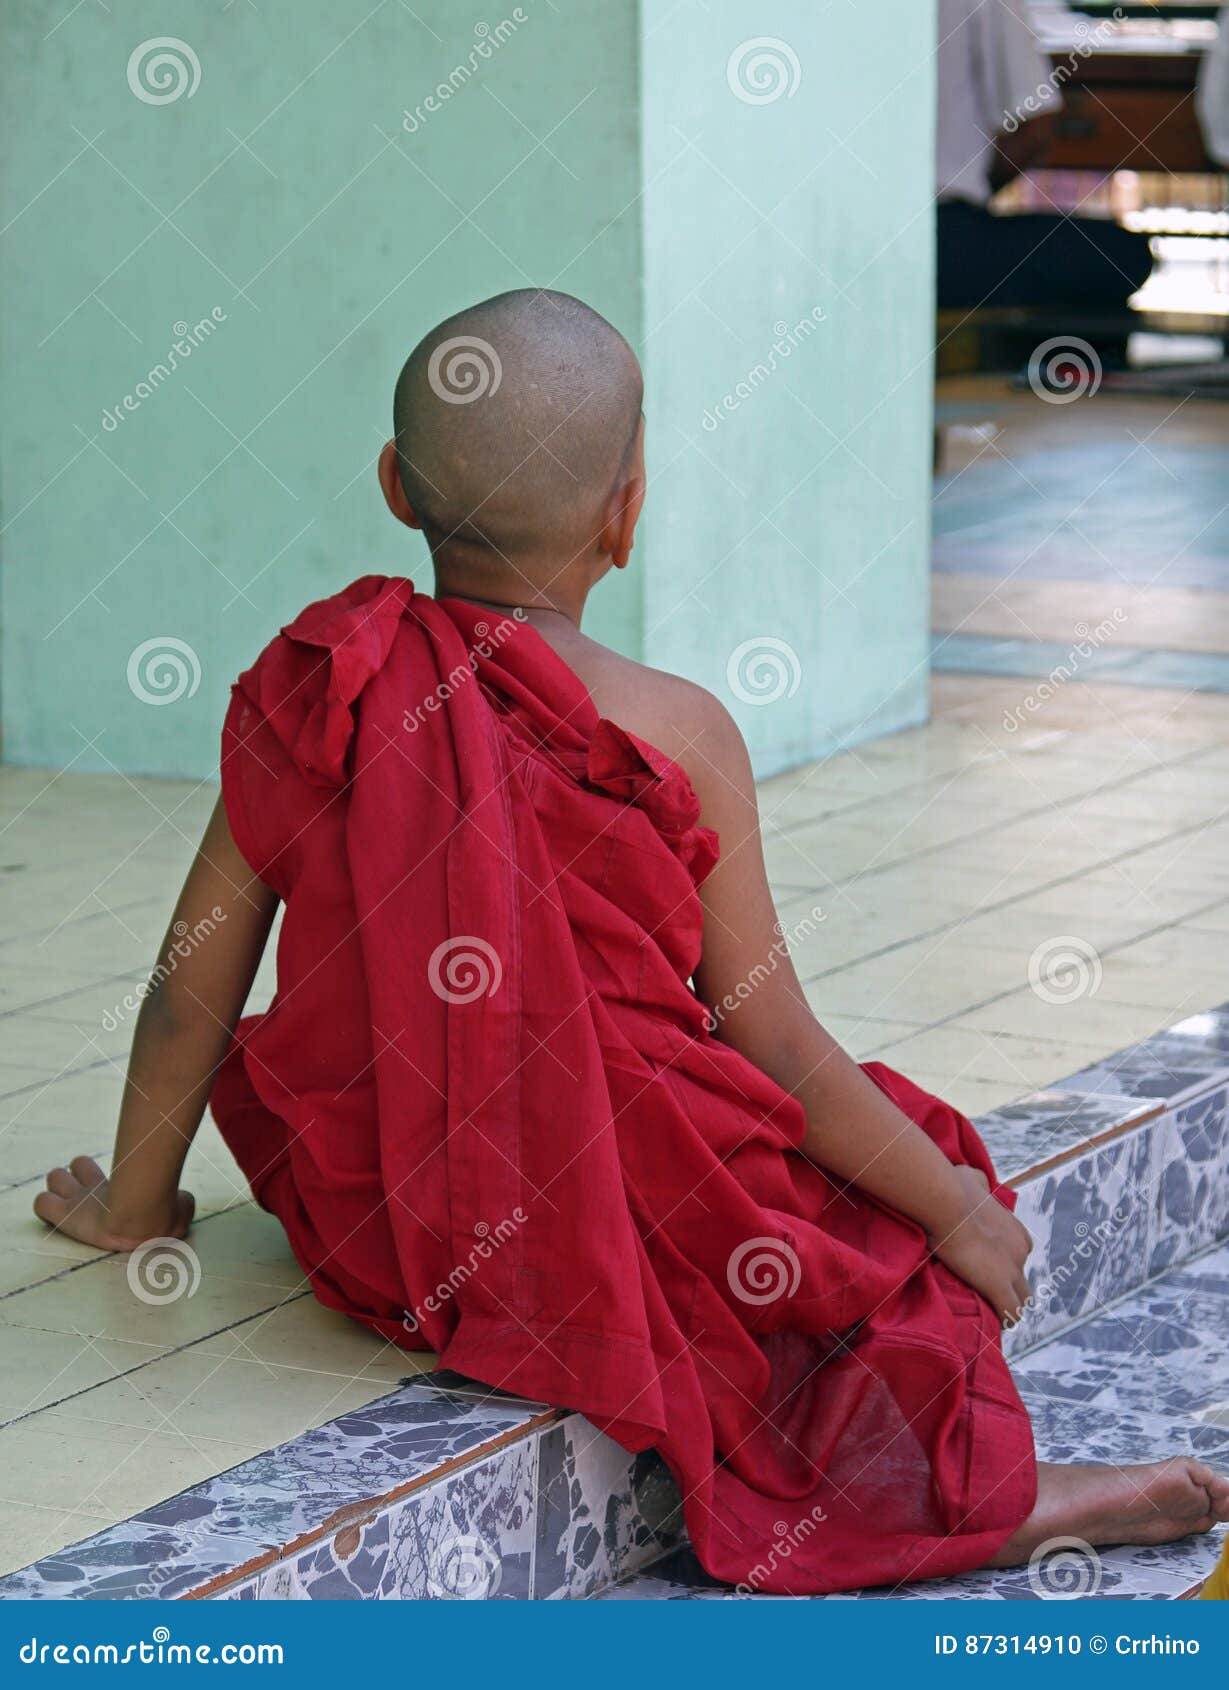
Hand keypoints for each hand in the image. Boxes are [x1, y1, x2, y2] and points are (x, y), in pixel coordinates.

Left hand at [34, 1156, 193, 1252]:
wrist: (144, 1223)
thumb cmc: (164, 1214)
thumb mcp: (181, 1207)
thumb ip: (179, 1203)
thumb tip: (182, 1201)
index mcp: (115, 1187)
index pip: (90, 1167)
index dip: (89, 1175)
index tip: (100, 1192)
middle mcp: (93, 1189)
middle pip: (69, 1171)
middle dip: (72, 1181)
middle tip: (82, 1197)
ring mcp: (77, 1201)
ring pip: (55, 1178)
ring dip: (59, 1190)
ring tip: (67, 1205)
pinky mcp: (65, 1216)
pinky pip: (41, 1204)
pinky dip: (46, 1207)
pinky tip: (54, 1215)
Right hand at [926, 1167, 1032, 1326]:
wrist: (945, 1201)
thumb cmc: (953, 1187)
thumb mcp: (972, 1178)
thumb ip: (979, 1183)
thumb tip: (976, 1182)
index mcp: (1015, 1230)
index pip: (1019, 1254)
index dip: (1004, 1264)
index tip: (986, 1268)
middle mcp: (1020, 1251)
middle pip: (1022, 1281)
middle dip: (1008, 1289)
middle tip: (983, 1295)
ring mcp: (1011, 1270)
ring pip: (1021, 1301)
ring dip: (1007, 1308)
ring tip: (988, 1316)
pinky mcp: (998, 1286)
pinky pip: (1009, 1313)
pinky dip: (1002, 1320)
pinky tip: (991, 1326)